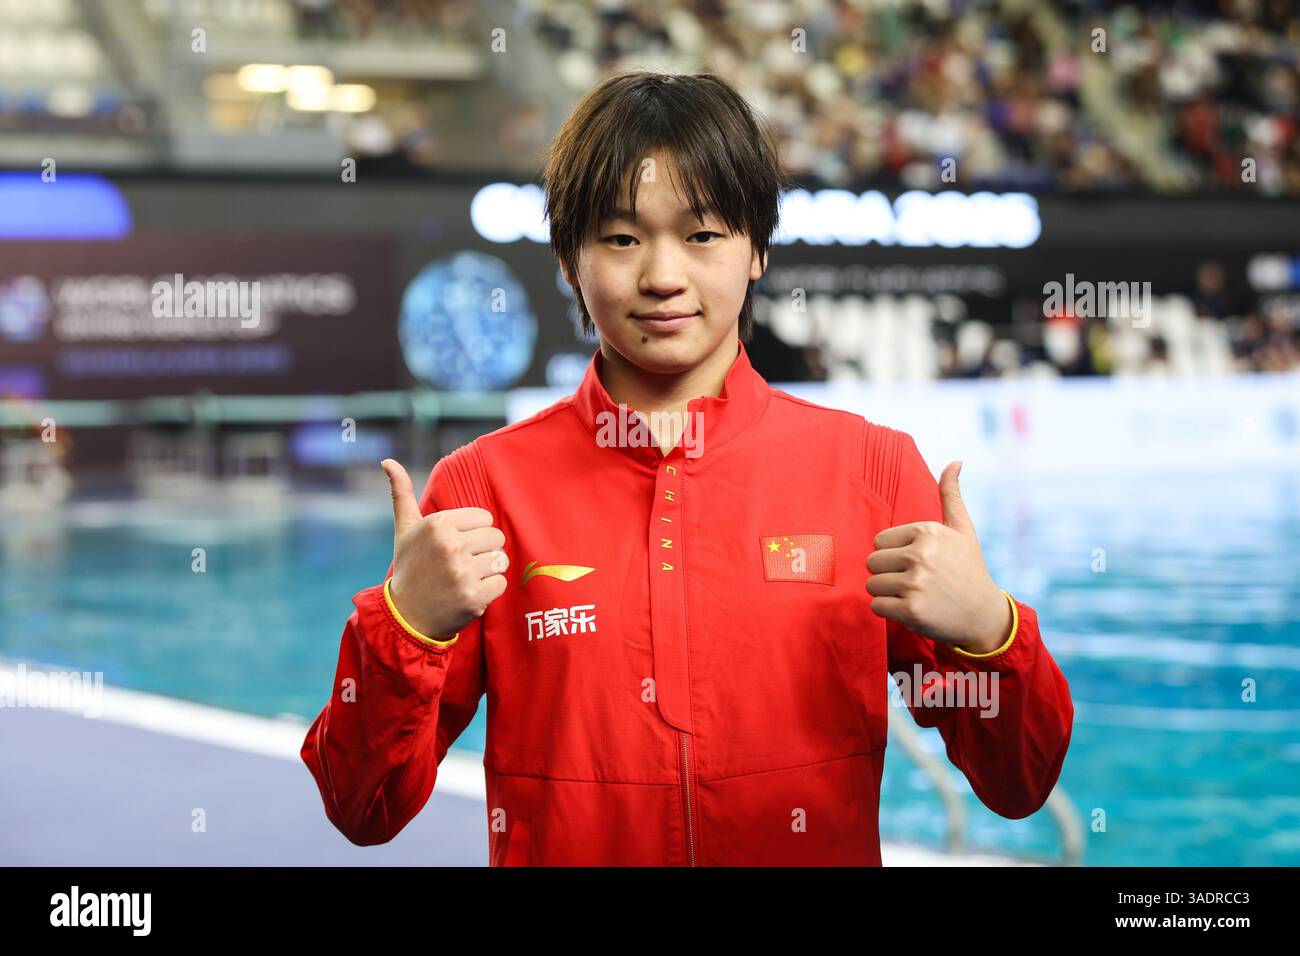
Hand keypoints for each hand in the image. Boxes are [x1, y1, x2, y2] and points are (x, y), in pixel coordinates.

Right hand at [382, 458, 508, 637]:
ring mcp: (463, 573)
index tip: (456, 544)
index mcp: (438, 524)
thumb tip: (387, 462)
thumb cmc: (410, 567)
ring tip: (466, 577)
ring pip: (501, 560)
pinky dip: (489, 590)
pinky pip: (501, 583)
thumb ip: (402, 493)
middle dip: (483, 550)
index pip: (485, 518)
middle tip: (462, 563)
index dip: (474, 532)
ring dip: (488, 570)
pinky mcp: (474, 597)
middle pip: (496, 537)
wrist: (405, 616)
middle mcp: (451, 546)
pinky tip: (469, 592)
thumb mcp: (404, 529)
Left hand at [866, 461, 1010, 652]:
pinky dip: (890, 611)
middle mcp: (920, 555)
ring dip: (888, 594)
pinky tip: (913, 610)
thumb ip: (951, 495)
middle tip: (916, 581)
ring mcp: (915, 583)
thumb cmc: (969, 569)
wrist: (984, 615)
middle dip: (888, 574)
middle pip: (872, 562)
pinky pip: (876, 606)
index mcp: (927, 531)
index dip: (895, 554)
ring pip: (872, 585)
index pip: (879, 541)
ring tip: (916, 595)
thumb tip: (955, 460)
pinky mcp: (911, 610)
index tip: (920, 563)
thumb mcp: (963, 530)